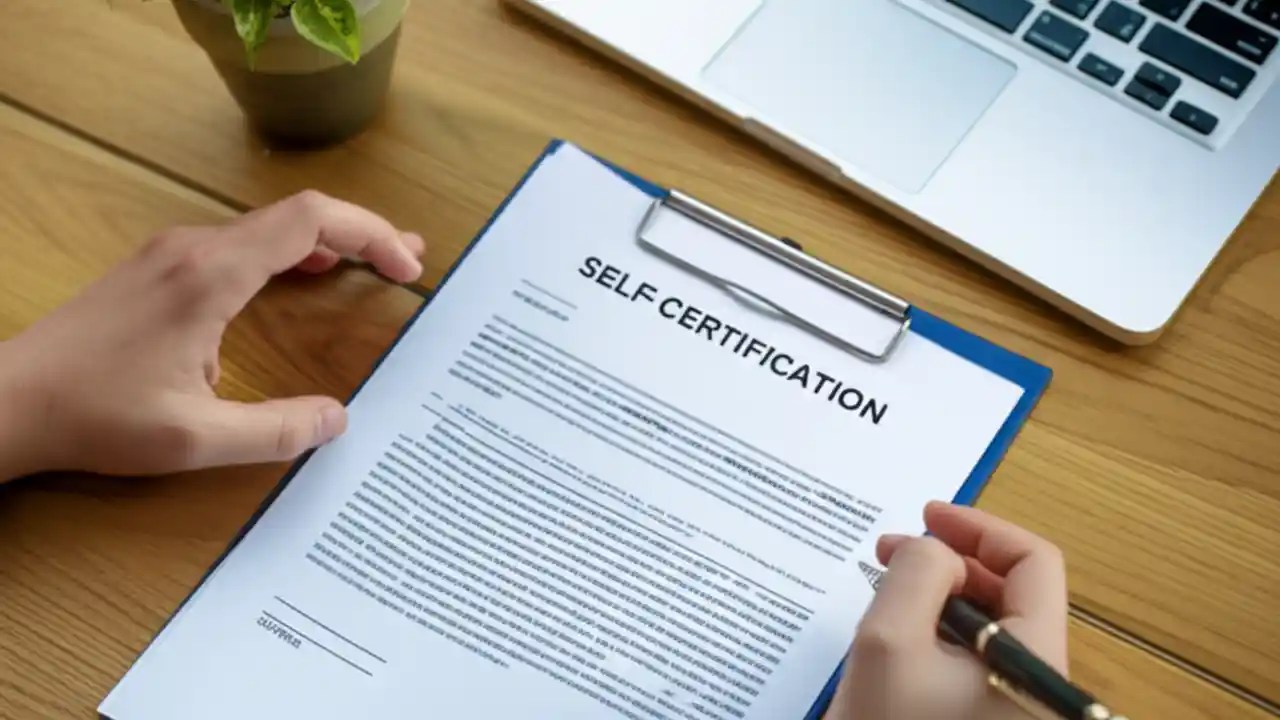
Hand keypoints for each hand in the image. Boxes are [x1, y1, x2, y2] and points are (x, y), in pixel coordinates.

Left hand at [0, 191, 423, 481]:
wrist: (8, 401)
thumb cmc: (96, 417)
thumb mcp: (194, 439)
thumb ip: (275, 431)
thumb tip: (339, 419)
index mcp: (212, 275)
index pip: (311, 222)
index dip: (370, 235)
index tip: (406, 269)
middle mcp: (194, 248)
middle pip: (296, 215)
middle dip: (360, 234)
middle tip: (407, 262)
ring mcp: (171, 252)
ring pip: (267, 226)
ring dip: (324, 241)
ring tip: (369, 266)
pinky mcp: (156, 267)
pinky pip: (240, 241)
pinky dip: (287, 251)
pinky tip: (301, 276)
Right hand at [825, 501, 1068, 719]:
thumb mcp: (889, 641)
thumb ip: (917, 573)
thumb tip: (936, 553)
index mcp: (1036, 658)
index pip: (1034, 562)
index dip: (979, 527)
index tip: (924, 516)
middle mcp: (1040, 681)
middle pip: (1014, 592)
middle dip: (950, 560)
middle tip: (889, 550)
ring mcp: (1017, 705)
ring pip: (989, 626)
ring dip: (939, 595)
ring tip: (885, 590)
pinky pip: (974, 659)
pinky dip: (938, 632)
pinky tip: (896, 635)